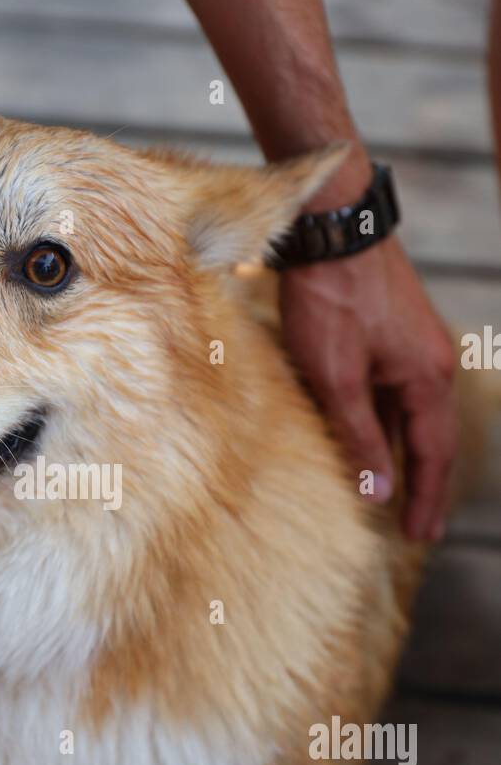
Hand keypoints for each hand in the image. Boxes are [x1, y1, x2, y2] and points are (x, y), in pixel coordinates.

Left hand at [278, 235, 456, 540]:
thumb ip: (359, 436)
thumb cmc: (330, 300)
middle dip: (423, 483)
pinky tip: (367, 437)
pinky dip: (385, 422)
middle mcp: (430, 364)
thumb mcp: (338, 378)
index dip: (426, 499)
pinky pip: (393, 391)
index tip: (421, 537)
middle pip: (430, 438)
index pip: (433, 455)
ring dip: (402, 453)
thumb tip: (380, 491)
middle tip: (416, 527)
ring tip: (392, 492)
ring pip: (410, 414)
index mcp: (427, 379)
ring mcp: (412, 345)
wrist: (330, 226)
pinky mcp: (388, 330)